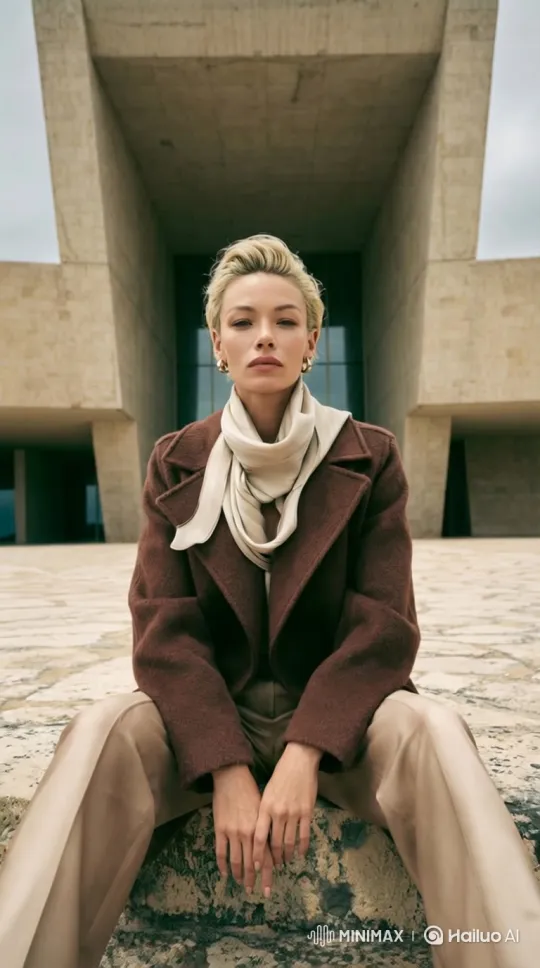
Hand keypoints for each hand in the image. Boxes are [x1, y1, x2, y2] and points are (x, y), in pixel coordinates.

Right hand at [212, 764, 273, 895]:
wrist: (232, 777)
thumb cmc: (251, 791)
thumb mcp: (264, 810)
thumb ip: (266, 829)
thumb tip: (271, 848)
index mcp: (261, 829)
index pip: (265, 858)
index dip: (266, 875)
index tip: (267, 889)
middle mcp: (248, 833)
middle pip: (251, 863)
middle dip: (253, 880)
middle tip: (254, 892)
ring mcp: (233, 832)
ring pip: (235, 860)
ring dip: (239, 875)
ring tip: (241, 883)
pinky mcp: (220, 829)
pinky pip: (220, 852)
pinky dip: (222, 864)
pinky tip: (225, 873)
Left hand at [253, 742, 319, 870]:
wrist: (299, 761)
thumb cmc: (280, 775)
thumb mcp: (266, 792)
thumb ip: (264, 812)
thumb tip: (262, 832)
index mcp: (265, 807)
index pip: (259, 837)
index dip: (257, 855)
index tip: (256, 867)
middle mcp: (278, 813)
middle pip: (274, 843)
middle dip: (273, 859)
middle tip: (273, 869)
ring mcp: (293, 813)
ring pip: (289, 842)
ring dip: (287, 855)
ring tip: (285, 861)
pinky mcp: (307, 812)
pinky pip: (304, 835)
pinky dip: (302, 847)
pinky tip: (301, 853)